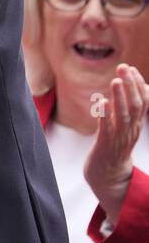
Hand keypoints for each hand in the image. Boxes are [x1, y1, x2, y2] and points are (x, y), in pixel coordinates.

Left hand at [85, 64, 147, 229]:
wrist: (108, 174)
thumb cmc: (114, 146)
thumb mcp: (126, 127)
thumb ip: (130, 109)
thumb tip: (137, 87)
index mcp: (135, 125)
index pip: (142, 102)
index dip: (138, 85)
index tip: (131, 69)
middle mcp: (130, 130)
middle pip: (135, 106)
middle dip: (130, 86)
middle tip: (123, 68)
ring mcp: (118, 138)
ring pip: (123, 116)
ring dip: (119, 98)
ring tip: (115, 81)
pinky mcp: (105, 146)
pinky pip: (106, 129)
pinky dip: (104, 115)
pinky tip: (100, 102)